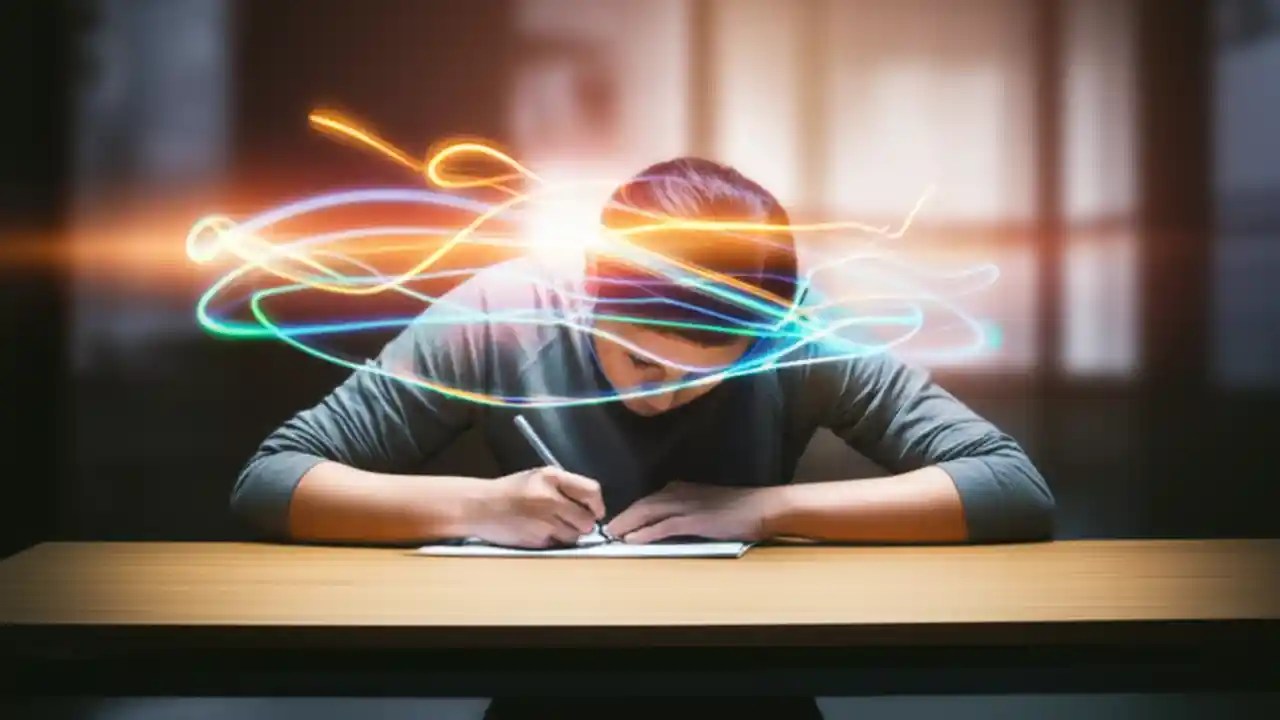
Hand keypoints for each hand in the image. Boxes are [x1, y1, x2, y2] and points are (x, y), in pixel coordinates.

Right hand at [466, 467, 604, 547]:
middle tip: (571, 521)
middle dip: (583, 523)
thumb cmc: (509, 491)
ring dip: (569, 534)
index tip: (596, 511)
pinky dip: (555, 541)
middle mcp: (550, 498)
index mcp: (552, 477)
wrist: (479, 507)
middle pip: (587, 519)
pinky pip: (559, 544)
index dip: (597, 505)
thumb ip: (564, 487)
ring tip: (552, 526)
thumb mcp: (537, 478)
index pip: (591, 491)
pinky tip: (540, 533)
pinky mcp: (537, 540)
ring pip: (575, 535)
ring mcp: (544, 521)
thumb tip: (591, 504)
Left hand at [605, 481, 776, 543]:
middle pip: (643, 505)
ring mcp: (687, 506)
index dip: (631, 512)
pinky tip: (631, 540)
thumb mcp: (709, 504)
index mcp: (683, 489)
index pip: (649, 499)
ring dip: (627, 524)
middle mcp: (680, 494)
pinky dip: (645, 533)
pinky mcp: (695, 521)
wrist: (763, 507)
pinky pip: (663, 527)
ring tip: (611, 536)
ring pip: (648, 513)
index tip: (617, 523)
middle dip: (623, 517)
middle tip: (606, 530)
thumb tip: (670, 520)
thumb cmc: (741, 509)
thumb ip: (689, 508)